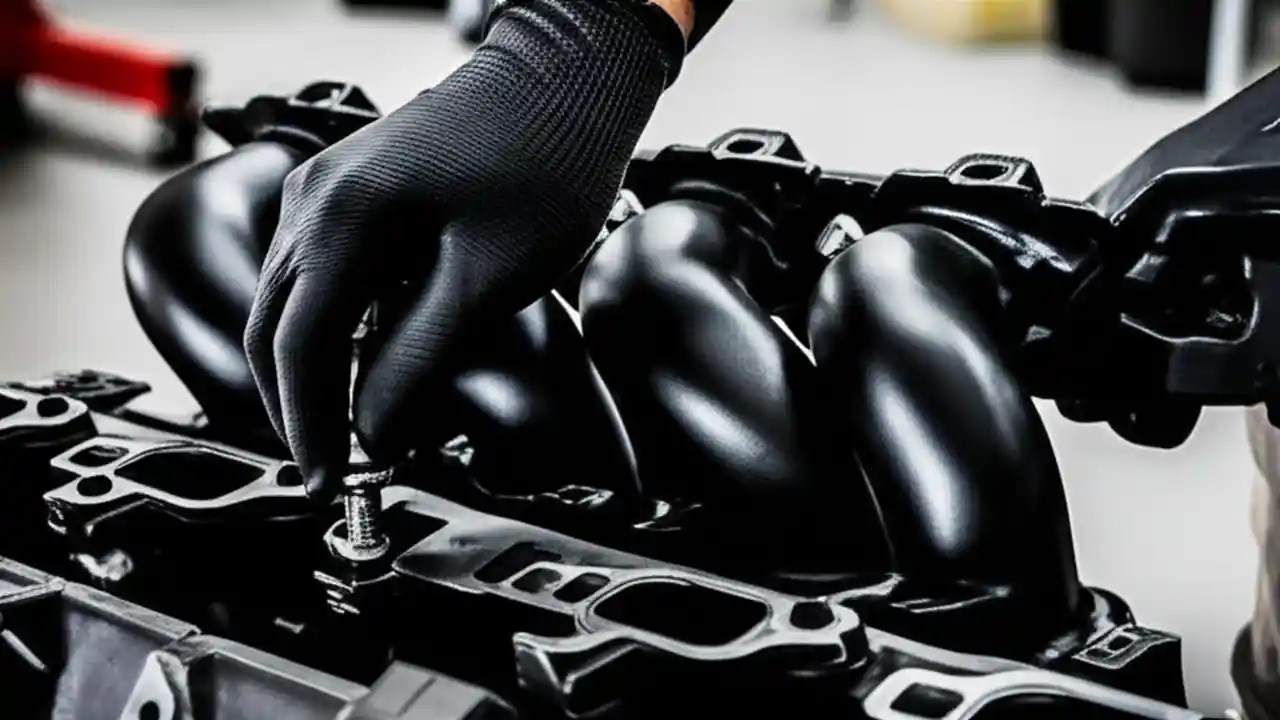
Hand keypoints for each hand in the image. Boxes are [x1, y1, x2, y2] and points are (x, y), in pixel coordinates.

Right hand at [244, 0, 682, 500]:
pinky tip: (363, 356)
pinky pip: (317, 271)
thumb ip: (421, 359)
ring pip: (289, 300)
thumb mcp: (490, 278)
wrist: (569, 79)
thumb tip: (378, 430)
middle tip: (331, 465)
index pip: (298, 349)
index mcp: (344, 219)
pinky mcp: (353, 187)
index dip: (310, 427)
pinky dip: (328, 325)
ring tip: (346, 426)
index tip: (330, 480)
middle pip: (275, 327)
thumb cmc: (544, 158)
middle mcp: (319, 199)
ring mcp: (329, 188)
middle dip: (298, 406)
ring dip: (309, 368)